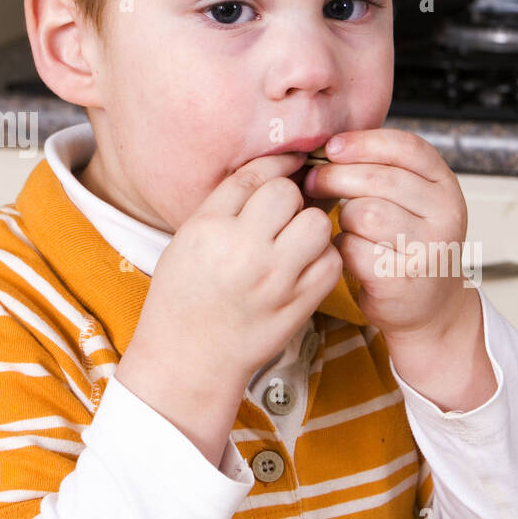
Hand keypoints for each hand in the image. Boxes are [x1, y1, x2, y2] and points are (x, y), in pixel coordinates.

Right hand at [127, 153, 342, 387]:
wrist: (191, 358)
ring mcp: (275, 280)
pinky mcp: (299, 305)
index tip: (290, 161)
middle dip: (290, 199)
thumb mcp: (189, 238)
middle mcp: (242, 251)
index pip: (255, 175)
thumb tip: (275, 167)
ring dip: (311, 227)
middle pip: (289, 194)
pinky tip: (303, 265)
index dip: (278, 162)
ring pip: (318, 224)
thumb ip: (227, 203)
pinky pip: (331, 262)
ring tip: (294, 242)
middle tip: (281, 217)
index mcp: (208, 228)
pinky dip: (323, 258)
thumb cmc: (186, 294)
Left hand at [301, 129, 470, 341]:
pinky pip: (353, 248)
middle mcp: (445, 215)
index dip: (363, 142)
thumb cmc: (412, 245)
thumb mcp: (415, 201)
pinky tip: (350, 250)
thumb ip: (386, 171)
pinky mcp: (400, 279)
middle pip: (377, 179)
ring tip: (347, 224)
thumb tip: (333, 146)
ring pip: (363, 213)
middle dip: (336, 176)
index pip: (405, 148)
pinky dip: (342, 247)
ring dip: (343, 216)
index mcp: (446, 187)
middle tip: (315, 181)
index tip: (332, 147)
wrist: (431, 306)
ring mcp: (426, 249)